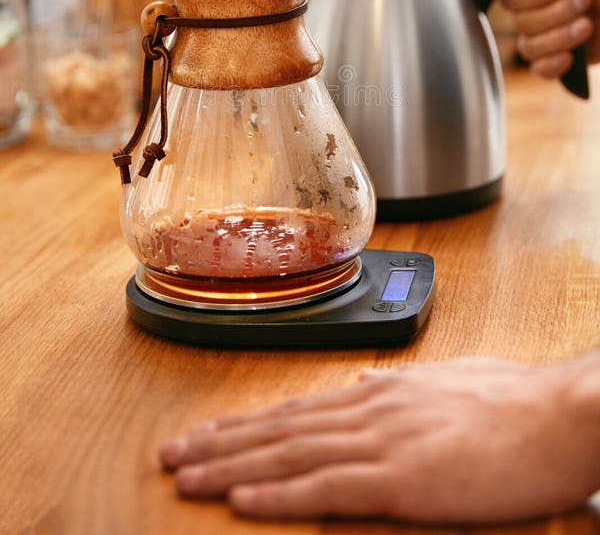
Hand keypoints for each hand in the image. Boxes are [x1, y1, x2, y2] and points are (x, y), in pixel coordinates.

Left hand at [158, 356, 597, 523]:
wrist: (558, 414)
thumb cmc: (511, 404)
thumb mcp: (445, 384)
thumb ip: (398, 387)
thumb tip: (364, 384)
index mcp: (380, 393)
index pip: (295, 410)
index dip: (246, 424)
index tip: (207, 432)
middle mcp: (369, 410)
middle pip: (278, 430)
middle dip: (220, 443)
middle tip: (171, 455)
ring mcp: (383, 443)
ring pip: (288, 455)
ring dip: (231, 467)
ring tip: (185, 476)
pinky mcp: (403, 479)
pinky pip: (327, 489)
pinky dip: (278, 495)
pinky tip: (242, 500)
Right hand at [484, 0, 599, 77]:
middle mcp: (534, 9)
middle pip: (519, 22)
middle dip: (556, 12)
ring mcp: (545, 35)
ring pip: (529, 47)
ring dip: (563, 34)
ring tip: (589, 22)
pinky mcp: (559, 59)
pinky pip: (539, 69)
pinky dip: (554, 62)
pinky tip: (571, 54)